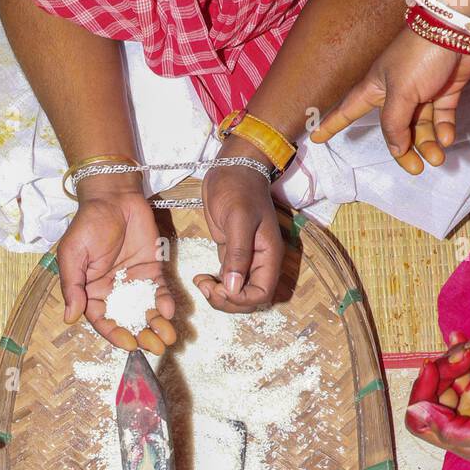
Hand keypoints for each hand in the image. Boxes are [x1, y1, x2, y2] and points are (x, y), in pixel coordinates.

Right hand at [58, 177, 175, 352]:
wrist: (113, 197)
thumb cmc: (88, 224)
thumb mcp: (73, 255)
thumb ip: (73, 287)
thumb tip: (68, 318)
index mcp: (92, 293)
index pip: (104, 321)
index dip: (116, 335)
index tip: (129, 344)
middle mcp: (114, 293)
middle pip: (128, 321)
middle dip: (142, 336)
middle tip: (155, 347)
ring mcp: (135, 283)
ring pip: (146, 311)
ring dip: (157, 326)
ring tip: (168, 337)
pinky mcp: (153, 271)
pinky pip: (160, 292)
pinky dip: (165, 303)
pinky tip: (168, 310)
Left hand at [197, 143, 282, 312]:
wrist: (232, 169)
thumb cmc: (238, 189)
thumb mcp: (238, 219)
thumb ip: (237, 254)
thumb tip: (233, 286)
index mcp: (269, 256)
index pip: (262, 294)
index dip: (241, 299)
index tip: (219, 288)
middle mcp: (260, 262)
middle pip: (250, 299)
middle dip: (228, 301)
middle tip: (205, 287)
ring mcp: (246, 260)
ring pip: (237, 293)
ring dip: (219, 296)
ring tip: (201, 282)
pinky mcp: (232, 255)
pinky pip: (227, 281)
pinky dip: (215, 286)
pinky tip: (200, 277)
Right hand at [311, 27, 469, 173]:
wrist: (459, 29)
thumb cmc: (420, 55)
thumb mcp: (400, 93)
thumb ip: (394, 125)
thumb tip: (396, 150)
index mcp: (375, 88)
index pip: (348, 111)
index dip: (333, 124)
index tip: (316, 137)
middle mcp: (396, 92)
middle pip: (394, 130)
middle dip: (404, 150)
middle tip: (416, 169)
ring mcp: (422, 92)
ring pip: (420, 127)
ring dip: (428, 144)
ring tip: (438, 158)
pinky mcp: (445, 91)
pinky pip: (441, 118)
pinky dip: (444, 130)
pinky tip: (446, 138)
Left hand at [405, 333, 469, 460]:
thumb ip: (452, 430)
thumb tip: (416, 414)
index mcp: (465, 440)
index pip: (421, 421)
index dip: (420, 396)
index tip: (432, 372)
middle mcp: (469, 418)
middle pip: (433, 392)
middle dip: (441, 369)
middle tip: (463, 357)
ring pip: (448, 372)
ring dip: (456, 354)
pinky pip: (467, 358)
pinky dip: (466, 346)